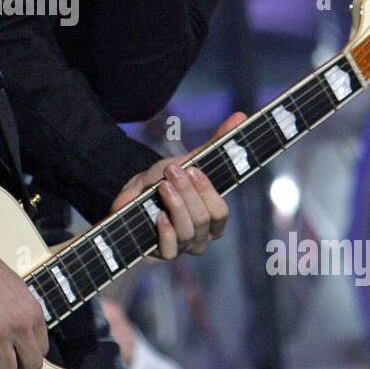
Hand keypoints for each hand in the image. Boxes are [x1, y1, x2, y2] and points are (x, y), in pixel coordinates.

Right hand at [0, 233, 48, 368]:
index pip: (43, 349)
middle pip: (31, 365)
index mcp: (33, 312)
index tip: (19, 350)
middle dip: (20, 366)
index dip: (30, 352)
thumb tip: (26, 337)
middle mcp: (19, 327)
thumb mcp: (18, 289)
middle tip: (7, 358)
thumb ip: (25, 314)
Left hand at [110, 112, 245, 259]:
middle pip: (204, 219)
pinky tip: (159, 216)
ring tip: (162, 186)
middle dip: (188, 193)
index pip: (221, 212)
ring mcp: (183, 246)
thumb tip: (240, 115)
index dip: (207, 190)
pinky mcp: (162, 253)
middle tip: (172, 171)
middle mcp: (202, 235)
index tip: (191, 168)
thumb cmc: (163, 181)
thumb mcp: (186, 161)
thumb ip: (214, 144)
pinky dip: (165, 232)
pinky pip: (170, 249)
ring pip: (188, 232)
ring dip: (175, 206)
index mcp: (213, 217)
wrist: (129, 197)